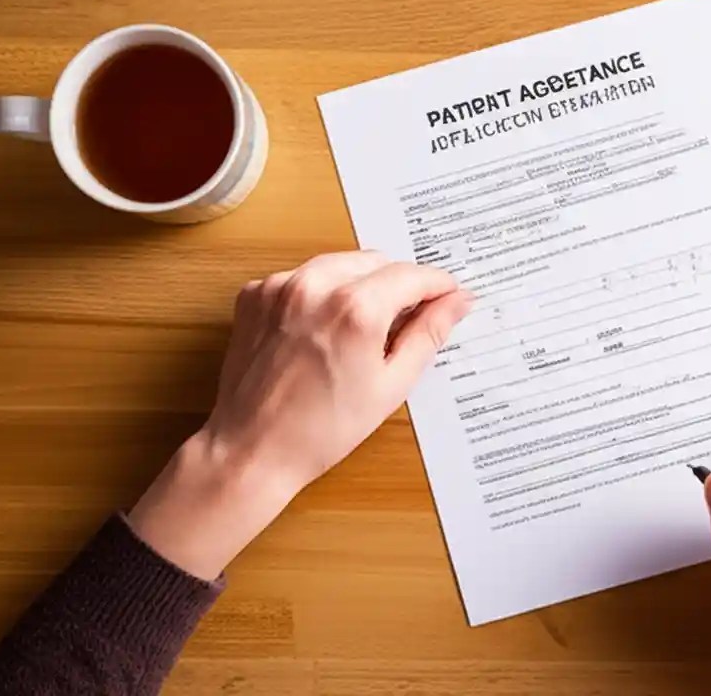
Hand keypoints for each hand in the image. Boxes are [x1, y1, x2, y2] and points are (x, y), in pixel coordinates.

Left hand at [129, 251, 471, 578]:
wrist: (253, 449)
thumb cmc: (322, 429)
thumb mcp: (390, 385)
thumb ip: (428, 334)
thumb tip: (457, 302)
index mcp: (356, 310)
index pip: (412, 276)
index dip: (438, 285)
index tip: (450, 296)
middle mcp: (316, 286)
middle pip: (377, 262)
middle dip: (399, 284)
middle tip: (408, 319)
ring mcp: (280, 286)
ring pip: (340, 263)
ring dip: (362, 283)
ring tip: (365, 326)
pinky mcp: (256, 294)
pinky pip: (303, 277)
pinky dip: (322, 292)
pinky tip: (324, 329)